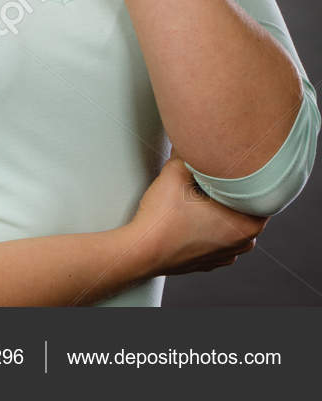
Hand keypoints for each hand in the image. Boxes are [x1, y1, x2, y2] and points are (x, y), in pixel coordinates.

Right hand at [126, 153, 267, 276]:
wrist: (141, 251)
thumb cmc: (162, 219)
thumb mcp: (175, 173)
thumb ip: (188, 153)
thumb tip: (190, 139)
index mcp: (247, 223)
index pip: (260, 191)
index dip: (244, 173)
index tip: (229, 162)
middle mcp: (243, 242)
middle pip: (244, 207)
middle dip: (228, 190)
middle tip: (209, 173)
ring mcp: (227, 254)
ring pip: (230, 223)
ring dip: (218, 209)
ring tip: (196, 195)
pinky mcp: (209, 261)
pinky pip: (217, 237)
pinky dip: (208, 226)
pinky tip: (190, 216)